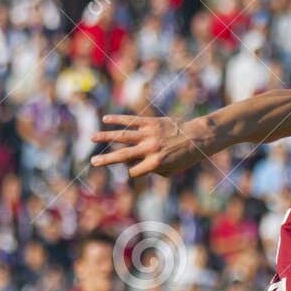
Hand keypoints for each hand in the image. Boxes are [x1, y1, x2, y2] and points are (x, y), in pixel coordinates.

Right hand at [91, 115, 211, 177]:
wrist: (198, 137)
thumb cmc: (186, 156)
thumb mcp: (172, 170)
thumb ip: (154, 170)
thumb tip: (136, 166)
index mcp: (155, 164)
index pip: (134, 171)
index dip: (134, 172)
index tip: (137, 170)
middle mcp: (149, 150)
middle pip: (122, 155)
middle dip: (106, 160)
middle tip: (93, 161)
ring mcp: (149, 135)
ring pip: (122, 136)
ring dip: (105, 136)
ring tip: (92, 137)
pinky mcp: (151, 123)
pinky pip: (131, 121)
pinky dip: (118, 119)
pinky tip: (106, 119)